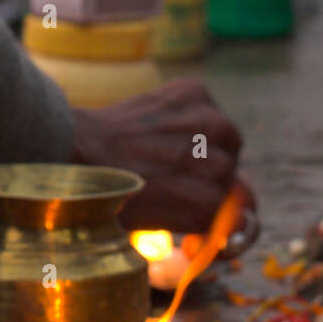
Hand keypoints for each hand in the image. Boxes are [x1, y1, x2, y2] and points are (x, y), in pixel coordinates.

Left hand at [70, 78, 255, 238]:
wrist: (79, 148)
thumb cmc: (113, 196)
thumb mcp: (160, 229)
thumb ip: (203, 223)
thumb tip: (239, 220)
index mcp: (207, 206)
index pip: (244, 217)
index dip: (223, 219)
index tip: (201, 219)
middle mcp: (215, 164)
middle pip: (232, 177)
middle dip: (211, 182)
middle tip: (176, 181)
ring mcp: (207, 123)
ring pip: (229, 140)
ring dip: (209, 146)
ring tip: (174, 151)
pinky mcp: (194, 92)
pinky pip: (209, 108)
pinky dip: (193, 115)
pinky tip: (166, 126)